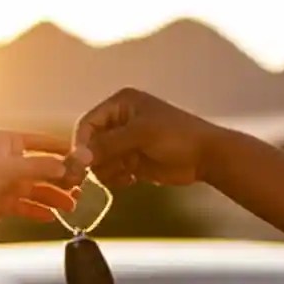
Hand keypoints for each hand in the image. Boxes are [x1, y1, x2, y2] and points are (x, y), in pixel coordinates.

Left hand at [0, 130, 90, 228]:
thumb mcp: (11, 168)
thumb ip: (41, 167)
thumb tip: (65, 167)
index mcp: (10, 143)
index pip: (44, 143)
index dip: (63, 151)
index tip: (84, 160)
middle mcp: (11, 161)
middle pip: (44, 169)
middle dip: (62, 180)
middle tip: (79, 189)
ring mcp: (8, 182)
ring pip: (38, 189)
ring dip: (54, 198)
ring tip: (70, 207)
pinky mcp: (4, 202)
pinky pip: (28, 206)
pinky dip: (39, 211)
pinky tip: (51, 217)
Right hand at [75, 88, 227, 187]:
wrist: (205, 157)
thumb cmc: (175, 137)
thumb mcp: (140, 135)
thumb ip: (108, 144)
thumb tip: (78, 157)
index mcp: (120, 104)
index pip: (88, 124)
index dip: (82, 144)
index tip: (82, 164)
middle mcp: (119, 121)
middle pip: (90, 144)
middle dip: (95, 161)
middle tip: (101, 174)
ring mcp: (126, 143)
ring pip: (99, 161)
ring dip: (108, 171)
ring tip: (126, 173)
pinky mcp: (132, 161)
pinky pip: (112, 172)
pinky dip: (117, 178)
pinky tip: (132, 179)